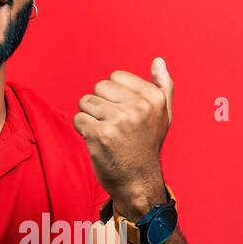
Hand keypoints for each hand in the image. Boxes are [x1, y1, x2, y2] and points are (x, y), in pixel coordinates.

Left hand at [73, 57, 173, 212]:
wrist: (138, 182)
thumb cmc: (147, 147)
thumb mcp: (163, 116)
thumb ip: (163, 86)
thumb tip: (158, 61)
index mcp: (154, 98)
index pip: (116, 76)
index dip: (114, 95)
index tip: (124, 114)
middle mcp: (139, 108)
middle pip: (99, 86)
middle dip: (100, 104)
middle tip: (113, 126)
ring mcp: (119, 121)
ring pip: (86, 102)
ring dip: (90, 117)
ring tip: (105, 133)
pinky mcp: (101, 134)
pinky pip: (78, 119)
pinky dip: (83, 130)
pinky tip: (97, 142)